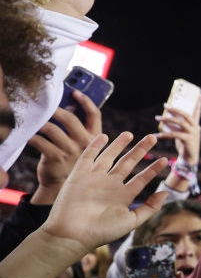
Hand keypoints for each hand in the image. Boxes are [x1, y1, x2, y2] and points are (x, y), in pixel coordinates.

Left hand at [27, 89, 102, 203]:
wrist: (61, 186)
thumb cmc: (70, 161)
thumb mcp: (82, 147)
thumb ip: (79, 130)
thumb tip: (66, 107)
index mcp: (95, 139)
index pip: (95, 115)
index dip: (86, 101)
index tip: (75, 92)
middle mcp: (85, 144)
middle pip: (71, 119)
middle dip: (56, 110)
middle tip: (46, 106)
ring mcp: (71, 151)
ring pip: (52, 128)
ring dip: (40, 122)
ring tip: (34, 120)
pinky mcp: (55, 157)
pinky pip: (40, 140)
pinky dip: (32, 136)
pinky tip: (28, 134)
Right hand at [40, 132, 168, 258]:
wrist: (73, 234)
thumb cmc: (102, 231)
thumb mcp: (132, 220)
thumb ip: (150, 207)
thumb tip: (166, 193)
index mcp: (123, 196)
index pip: (142, 179)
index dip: (153, 169)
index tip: (165, 160)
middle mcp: (110, 185)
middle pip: (128, 163)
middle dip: (140, 150)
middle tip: (153, 137)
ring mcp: (95, 179)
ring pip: (109, 157)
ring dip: (119, 145)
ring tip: (130, 134)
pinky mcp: (79, 175)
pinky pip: (88, 157)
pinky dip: (95, 146)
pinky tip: (104, 136)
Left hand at [155, 100, 200, 164]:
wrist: (189, 159)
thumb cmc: (184, 145)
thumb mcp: (182, 133)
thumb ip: (177, 125)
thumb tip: (166, 118)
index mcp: (196, 125)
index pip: (198, 111)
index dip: (199, 102)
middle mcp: (196, 128)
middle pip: (186, 115)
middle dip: (175, 109)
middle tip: (165, 105)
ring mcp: (193, 134)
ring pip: (180, 123)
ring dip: (167, 120)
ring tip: (157, 118)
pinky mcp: (188, 140)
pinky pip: (175, 134)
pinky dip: (164, 134)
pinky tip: (157, 135)